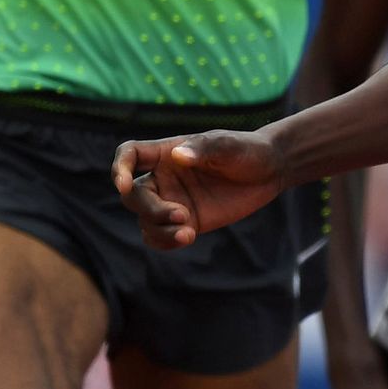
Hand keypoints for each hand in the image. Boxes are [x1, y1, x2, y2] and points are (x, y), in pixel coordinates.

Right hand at [112, 129, 284, 250]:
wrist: (269, 171)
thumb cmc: (247, 150)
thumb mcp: (229, 146)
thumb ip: (204, 149)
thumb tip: (177, 155)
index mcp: (166, 153)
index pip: (129, 155)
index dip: (119, 168)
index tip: (123, 183)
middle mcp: (164, 178)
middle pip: (133, 196)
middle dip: (149, 209)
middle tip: (181, 215)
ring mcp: (173, 201)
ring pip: (145, 221)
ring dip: (159, 230)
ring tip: (188, 233)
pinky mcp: (187, 222)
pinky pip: (162, 237)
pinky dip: (166, 242)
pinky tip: (188, 238)